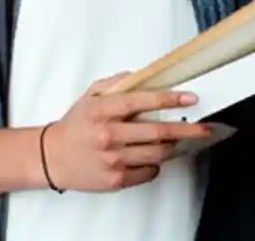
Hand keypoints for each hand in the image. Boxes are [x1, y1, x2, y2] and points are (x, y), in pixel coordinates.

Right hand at [41, 72, 214, 192]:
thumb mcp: (89, 97)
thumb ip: (115, 84)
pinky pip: (149, 172)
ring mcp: (113, 159)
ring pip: (157, 154)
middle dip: (186, 129)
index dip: (170, 99)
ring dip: (171, 147)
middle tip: (203, 126)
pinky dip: (155, 164)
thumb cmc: (74, 126)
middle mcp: (108, 135)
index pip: (142, 101)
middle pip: (158, 132)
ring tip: (176, 140)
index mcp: (102, 110)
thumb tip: (142, 76)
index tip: (190, 99)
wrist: (51, 158)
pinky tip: (149, 157)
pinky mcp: (115, 179)